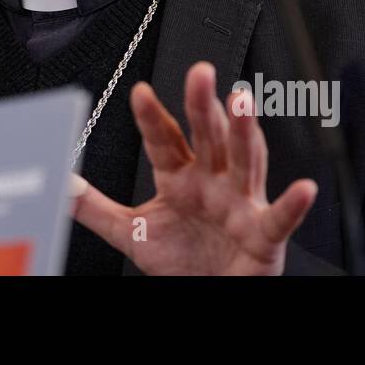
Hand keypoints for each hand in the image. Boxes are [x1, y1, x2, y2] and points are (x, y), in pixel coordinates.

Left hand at [70, 61, 315, 274]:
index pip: (164, 139)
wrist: (210, 293)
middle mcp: (212, 181)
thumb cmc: (180, 260)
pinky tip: (303, 188)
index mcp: (180, 176)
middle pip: (208, 136)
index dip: (153, 117)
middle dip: (203, 104)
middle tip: (200, 72)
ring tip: (243, 102)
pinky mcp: (264, 234)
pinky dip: (292, 204)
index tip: (139, 93)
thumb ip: (95, 207)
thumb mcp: (131, 232)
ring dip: (245, 133)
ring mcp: (240, 203)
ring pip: (244, 161)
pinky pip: (279, 217)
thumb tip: (61, 183)